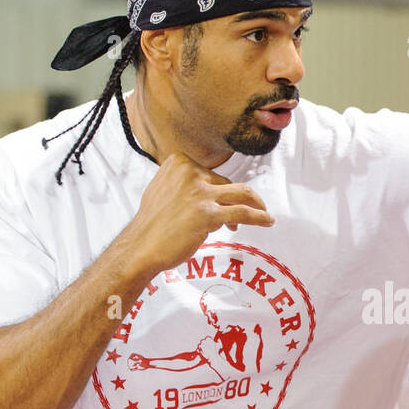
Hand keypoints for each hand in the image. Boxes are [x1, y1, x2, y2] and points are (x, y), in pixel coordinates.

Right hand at [116, 152, 274, 275]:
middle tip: (245, 213)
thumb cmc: (152, 223)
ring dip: (257, 204)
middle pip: (228, 185)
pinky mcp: (207, 214)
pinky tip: (267, 221)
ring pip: (242, 194)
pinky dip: (259, 217)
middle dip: (237, 201)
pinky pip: (243, 213)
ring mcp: (200, 193)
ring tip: (265, 213)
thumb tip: (212, 193)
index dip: (222, 190)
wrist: (141, 246)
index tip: (225, 202)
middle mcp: (190, 173)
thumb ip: (186, 185)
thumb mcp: (164, 190)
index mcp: (179, 162)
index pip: (212, 174)